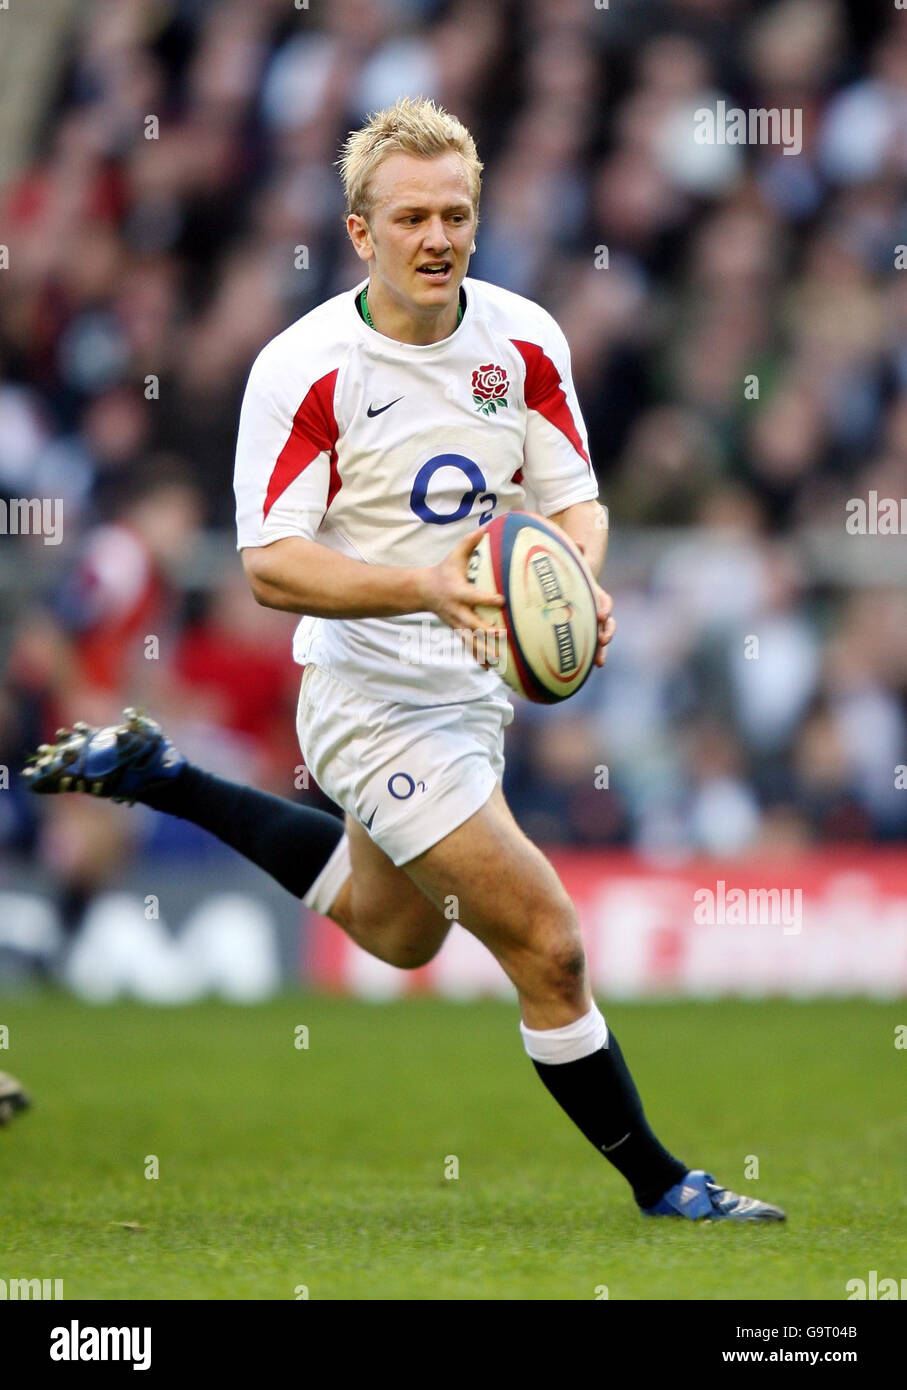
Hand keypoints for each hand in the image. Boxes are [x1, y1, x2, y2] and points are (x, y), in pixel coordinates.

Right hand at [416, 529, 505, 664]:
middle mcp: (457, 611)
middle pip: (472, 623)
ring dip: (483, 651)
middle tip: (503, 634)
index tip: (501, 600)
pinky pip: (468, 646)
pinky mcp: (458, 631)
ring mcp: (456, 624)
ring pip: (470, 640)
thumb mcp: (455, 554)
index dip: (486, 599)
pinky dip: (478, 658)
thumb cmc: (445, 570)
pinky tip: (490, 669)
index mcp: (458, 592)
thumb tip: (490, 526)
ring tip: (498, 660)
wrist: (423, 591)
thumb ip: (471, 541)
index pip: (473, 596)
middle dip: (486, 630)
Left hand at [557, 530, 614, 668]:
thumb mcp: (569, 563)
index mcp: (594, 593)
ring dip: (601, 649)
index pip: (604, 601)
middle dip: (608, 631)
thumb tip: (578, 542)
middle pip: (608, 623)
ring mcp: (590, 623)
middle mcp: (595, 609)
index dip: (604, 607)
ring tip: (599, 661)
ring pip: (600, 637)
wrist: (564, 585)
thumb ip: (574, 554)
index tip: (602, 614)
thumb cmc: (566, 574)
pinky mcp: (582, 634)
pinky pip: (587, 647)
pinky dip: (587, 657)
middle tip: (604, 639)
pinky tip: (582, 671)